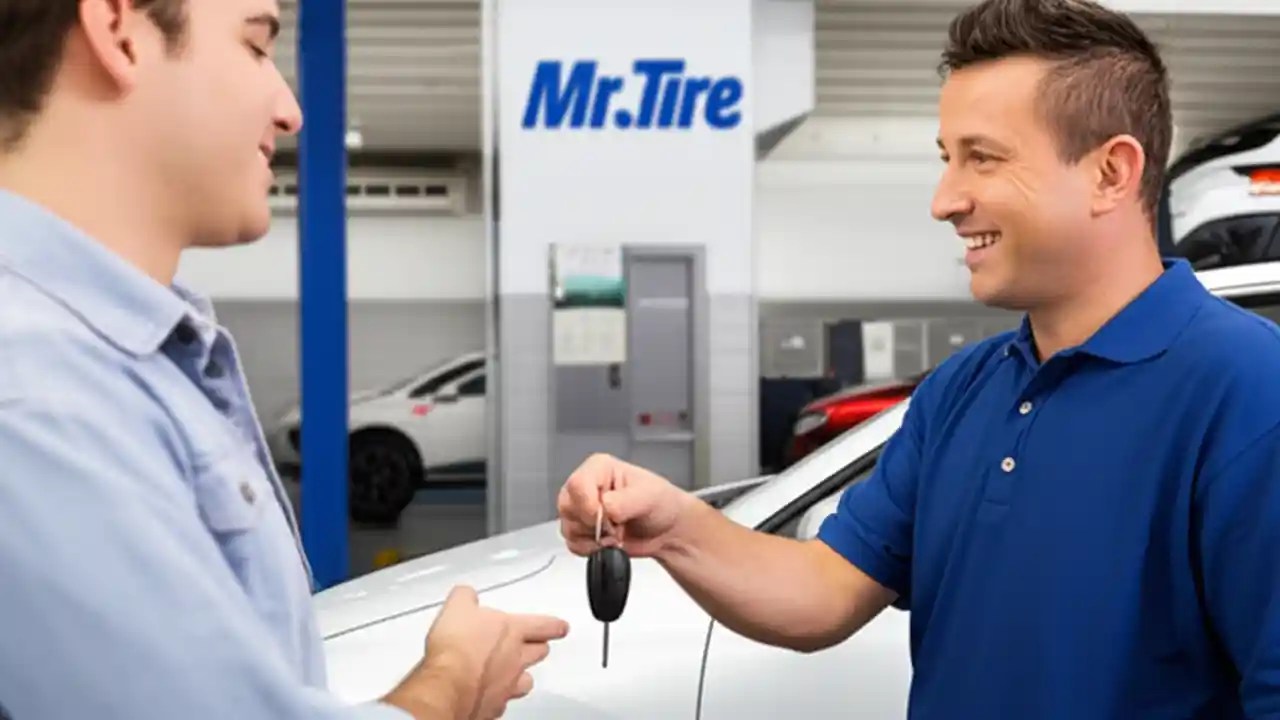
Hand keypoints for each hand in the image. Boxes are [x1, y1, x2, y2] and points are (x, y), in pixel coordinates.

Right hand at [416, 585, 568, 718]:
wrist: (446, 684)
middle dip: (539, 647)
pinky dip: (498, 697)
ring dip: (523, 676)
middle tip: (540, 645)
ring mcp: (507, 685)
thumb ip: (466, 598)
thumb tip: (466, 594)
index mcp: (512, 630)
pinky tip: (488, 694)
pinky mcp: (492, 707)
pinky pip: (502, 702)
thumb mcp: (457, 608)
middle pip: (539, 652)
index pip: (543, 625)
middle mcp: (515, 659)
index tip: (561, 626)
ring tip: (518, 673)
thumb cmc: (456, 647)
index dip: (553, 625)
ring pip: (526, 681)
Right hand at [557, 453, 695, 557]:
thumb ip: (624, 501)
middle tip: (616, 526)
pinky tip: (610, 542)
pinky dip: (592, 549)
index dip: (589, 505)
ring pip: (568, 527)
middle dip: (593, 524)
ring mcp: (581, 510)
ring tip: (617, 533)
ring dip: (594, 538)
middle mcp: (586, 486)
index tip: (609, 517)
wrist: (667, 532)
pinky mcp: (582, 532)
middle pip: (567, 506)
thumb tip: (605, 507)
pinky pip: (573, 544)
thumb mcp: (649, 496)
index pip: (577, 484)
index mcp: (599, 468)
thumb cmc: (661, 504)